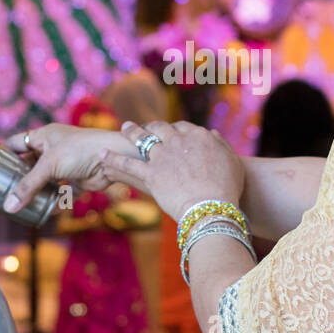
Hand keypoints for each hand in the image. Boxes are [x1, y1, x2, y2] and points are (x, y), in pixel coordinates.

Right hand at [2, 123, 132, 211]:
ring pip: (45, 180)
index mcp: (43, 136)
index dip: (3, 153)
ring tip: (20, 204)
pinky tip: (45, 211)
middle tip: (2, 192)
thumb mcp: (49, 165)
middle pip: (29, 164)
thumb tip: (9, 206)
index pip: (16, 143)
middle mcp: (53, 149)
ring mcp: (66, 164)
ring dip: (36, 191)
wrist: (113, 157)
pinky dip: (55, 201)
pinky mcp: (78, 179)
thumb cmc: (80, 150)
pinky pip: (62, 192)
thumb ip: (28, 186)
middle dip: (18, 177)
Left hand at [100, 121, 243, 221]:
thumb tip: (213, 135)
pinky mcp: (150, 175)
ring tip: (124, 127)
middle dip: (151, 126)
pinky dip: (113, 159)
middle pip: (160, 128)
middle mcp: (178, 142)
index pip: (183, 127)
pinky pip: (127, 165)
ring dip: (131, 132)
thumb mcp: (232, 161)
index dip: (175, 129)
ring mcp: (162, 157)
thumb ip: (221, 145)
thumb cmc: (227, 187)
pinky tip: (102, 155)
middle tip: (145, 126)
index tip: (170, 131)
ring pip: (141, 140)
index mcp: (198, 137)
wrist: (213, 206)